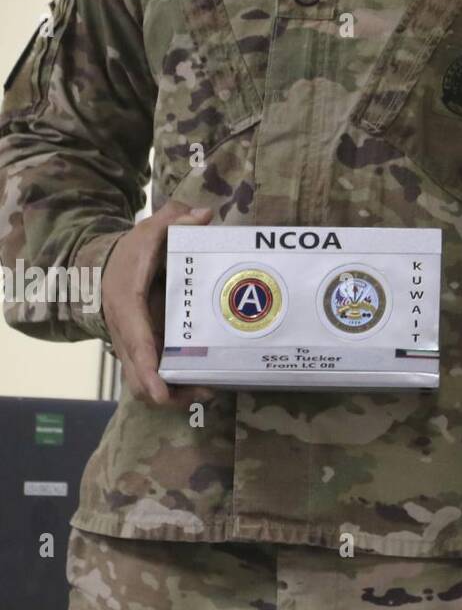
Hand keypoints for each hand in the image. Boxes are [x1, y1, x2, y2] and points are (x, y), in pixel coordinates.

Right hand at [101, 200, 216, 407]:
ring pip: (144, 383)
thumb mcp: (149, 230)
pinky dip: (173, 384)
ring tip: (209, 391)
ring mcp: (132, 345)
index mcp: (128, 306)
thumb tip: (203, 214)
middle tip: (206, 391)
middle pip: (139, 377)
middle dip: (169, 392)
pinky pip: (152, 375)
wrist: (103, 266)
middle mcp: (126, 333)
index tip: (161, 392)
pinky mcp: (142, 349)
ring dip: (174, 394)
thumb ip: (173, 219)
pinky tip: (201, 383)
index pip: (136, 343)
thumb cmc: (130, 252)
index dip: (148, 369)